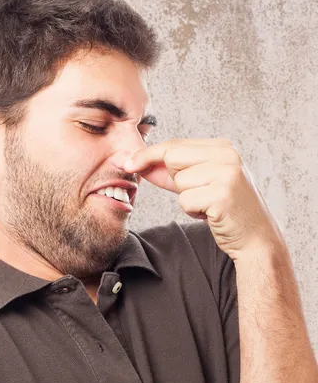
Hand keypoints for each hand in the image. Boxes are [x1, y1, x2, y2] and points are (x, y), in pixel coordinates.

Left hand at [123, 138, 284, 260]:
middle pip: (172, 158)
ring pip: (178, 181)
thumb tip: (136, 163)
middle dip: (173, 179)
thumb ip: (169, 173)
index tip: (128, 162)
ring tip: (208, 204)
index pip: (174, 144)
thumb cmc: (224, 209)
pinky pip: (185, 201)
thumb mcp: (197, 184)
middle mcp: (228, 155)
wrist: (255, 238)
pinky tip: (211, 214)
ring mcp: (227, 174)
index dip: (148, 155)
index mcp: (222, 147)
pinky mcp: (222, 195)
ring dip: (186, 198)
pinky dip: (192, 211)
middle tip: (198, 193)